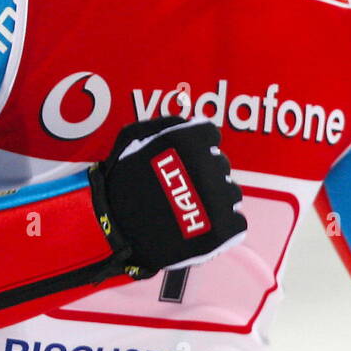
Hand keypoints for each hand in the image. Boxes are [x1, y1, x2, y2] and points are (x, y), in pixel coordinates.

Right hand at [88, 115, 245, 279]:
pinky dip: (224, 225)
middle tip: (183, 188)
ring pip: (231, 193)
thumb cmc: (120, 183)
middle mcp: (209, 167)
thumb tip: (193, 121)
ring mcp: (217, 199)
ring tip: (191, 209)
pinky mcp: (221, 229)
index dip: (198, 147)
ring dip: (217, 198)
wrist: (113, 228)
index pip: (211, 135)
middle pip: (221, 165)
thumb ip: (166, 124)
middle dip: (205, 173)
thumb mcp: (133, 138)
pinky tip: (203, 227)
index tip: (186, 159)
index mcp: (191, 142)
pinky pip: (237, 222)